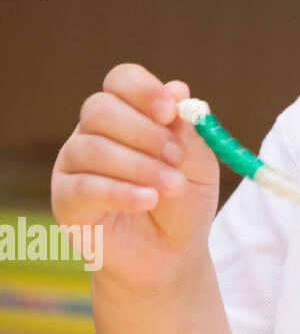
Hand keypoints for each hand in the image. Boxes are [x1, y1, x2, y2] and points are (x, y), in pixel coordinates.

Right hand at [51, 64, 220, 296]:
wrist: (171, 253)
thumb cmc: (184, 200)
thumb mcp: (199, 164)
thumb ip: (187, 131)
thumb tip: (178, 88)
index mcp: (129, 113)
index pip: (122, 80)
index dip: (144, 90)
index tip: (171, 110)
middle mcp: (95, 132)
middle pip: (101, 109)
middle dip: (145, 131)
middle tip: (177, 156)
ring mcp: (74, 164)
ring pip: (93, 148)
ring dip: (140, 165)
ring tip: (173, 186)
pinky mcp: (66, 199)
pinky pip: (85, 187)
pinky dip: (121, 191)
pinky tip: (149, 199)